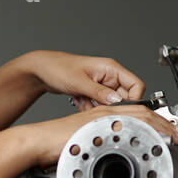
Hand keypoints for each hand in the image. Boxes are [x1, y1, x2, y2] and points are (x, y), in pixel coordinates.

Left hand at [23, 50, 146, 107]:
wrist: (41, 70)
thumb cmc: (58, 68)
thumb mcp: (80, 82)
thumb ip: (100, 93)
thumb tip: (117, 102)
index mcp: (111, 68)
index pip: (135, 85)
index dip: (132, 99)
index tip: (120, 109)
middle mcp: (109, 76)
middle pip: (122, 98)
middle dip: (108, 106)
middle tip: (94, 106)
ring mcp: (101, 85)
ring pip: (109, 105)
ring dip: (96, 108)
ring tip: (82, 100)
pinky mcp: (93, 92)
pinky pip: (98, 106)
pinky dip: (88, 108)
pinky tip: (78, 101)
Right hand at [30, 105, 177, 167]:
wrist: (38, 142)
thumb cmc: (55, 145)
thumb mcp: (85, 143)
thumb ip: (102, 147)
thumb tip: (115, 160)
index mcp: (104, 117)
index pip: (139, 115)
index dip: (159, 123)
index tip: (172, 134)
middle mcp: (106, 114)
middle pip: (144, 113)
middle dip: (166, 124)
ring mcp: (102, 118)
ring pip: (139, 116)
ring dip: (161, 126)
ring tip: (174, 138)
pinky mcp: (98, 125)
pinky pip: (125, 125)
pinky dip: (143, 130)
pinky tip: (154, 137)